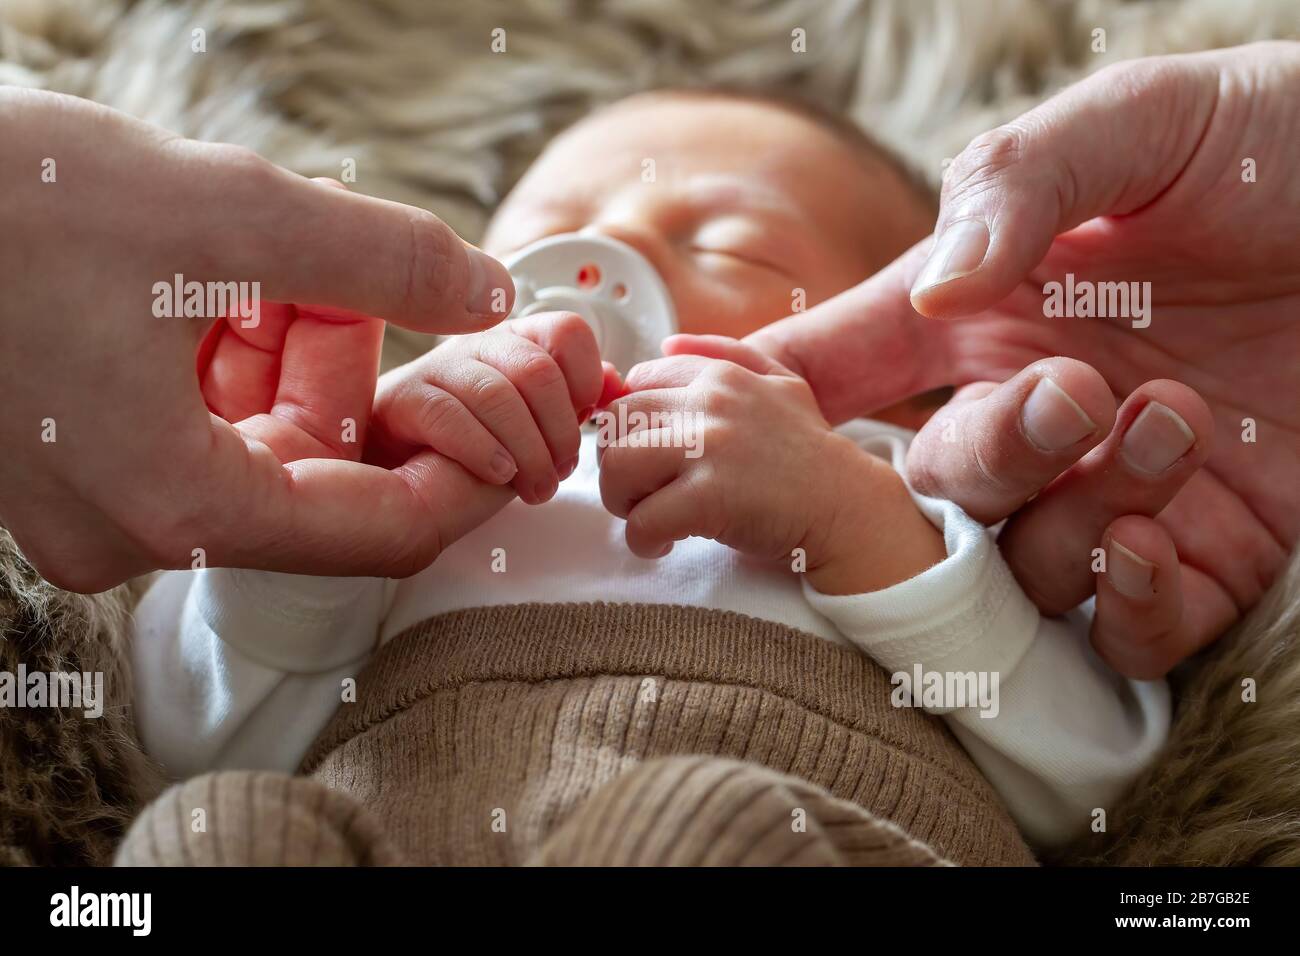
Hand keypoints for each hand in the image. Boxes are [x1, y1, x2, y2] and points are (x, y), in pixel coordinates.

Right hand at [0, 89, 515, 590]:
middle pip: (316, 470)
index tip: (509, 413)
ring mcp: (92, 500)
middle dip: (355, 372)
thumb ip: (381, 259)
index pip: (381, 532)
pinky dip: (226, 352)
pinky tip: (208, 279)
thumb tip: (487, 294)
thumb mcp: (227, 214)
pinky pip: (189, 421)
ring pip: (252, 437)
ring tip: (258, 257)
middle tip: (361, 279)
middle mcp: (133, 530)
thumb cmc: (5, 203)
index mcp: (178, 505)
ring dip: (285, 347)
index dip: (464, 472)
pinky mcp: (67, 455)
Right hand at [366, 312, 605, 504]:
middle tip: (559, 472)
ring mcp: (438, 368)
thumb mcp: (531, 421)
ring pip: (499, 396)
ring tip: (534, 488)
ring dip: (528, 453)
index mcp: (518, 343)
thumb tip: (617, 385)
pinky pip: (451, 417)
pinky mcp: (403, 399)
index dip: (586, 379)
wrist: (393, 460)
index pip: (568, 332)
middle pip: (538, 371)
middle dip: (559, 432)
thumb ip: (573, 400)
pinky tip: (498, 475)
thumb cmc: (471, 441)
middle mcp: (479, 345)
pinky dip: (484, 451)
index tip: (585, 420)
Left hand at [598, 337, 942, 591]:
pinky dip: (643, 540)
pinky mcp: (708, 499)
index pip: (635, 383)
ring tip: (650, 516)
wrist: (847, 508)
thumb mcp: (780, 383)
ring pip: (617, 468)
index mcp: (720, 376)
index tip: (649, 455)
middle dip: (618, 462)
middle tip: (643, 492)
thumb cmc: (808, 454)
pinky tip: (664, 544)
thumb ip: (724, 353)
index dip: (631, 425)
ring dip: (622, 501)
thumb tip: (664, 343)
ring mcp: (709, 449)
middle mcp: (710, 404)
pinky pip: (642, 520)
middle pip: (614, 425)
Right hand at [747, 42, 1299, 672]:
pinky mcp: (1204, 553)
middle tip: (1068, 393)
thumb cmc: (1283, 139)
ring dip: (1069, 517)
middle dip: (980, 461)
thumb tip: (937, 290)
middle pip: (922, 494)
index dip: (758, 395)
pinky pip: (1117, 633)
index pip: (837, 367)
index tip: (686, 411)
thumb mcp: (1141, 121)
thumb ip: (1020, 186)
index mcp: (984, 314)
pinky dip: (1116, 609)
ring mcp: (1107, 490)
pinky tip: (1154, 537)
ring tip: (1170, 421)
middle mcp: (1026, 411)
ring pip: (1013, 571)